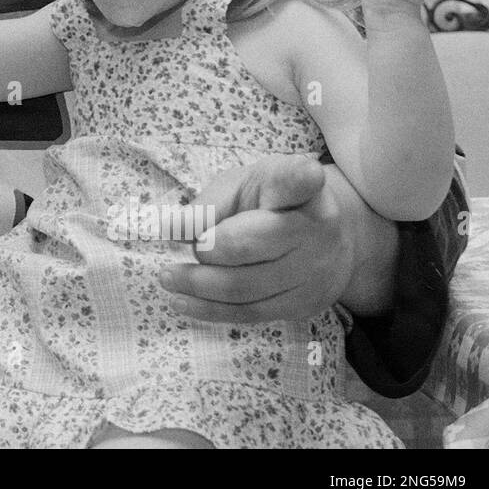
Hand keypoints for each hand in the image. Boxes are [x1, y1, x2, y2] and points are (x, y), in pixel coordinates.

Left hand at [158, 155, 360, 322]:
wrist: (320, 237)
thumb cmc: (267, 201)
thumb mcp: (239, 185)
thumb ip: (207, 205)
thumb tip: (167, 228)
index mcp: (299, 186)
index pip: (298, 179)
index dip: (302, 178)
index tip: (307, 175)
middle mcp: (315, 228)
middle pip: (250, 245)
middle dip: (206, 250)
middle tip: (186, 248)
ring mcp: (314, 270)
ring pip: (244, 287)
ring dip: (198, 284)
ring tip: (168, 277)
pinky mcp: (305, 303)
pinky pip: (250, 313)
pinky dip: (210, 309)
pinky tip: (182, 301)